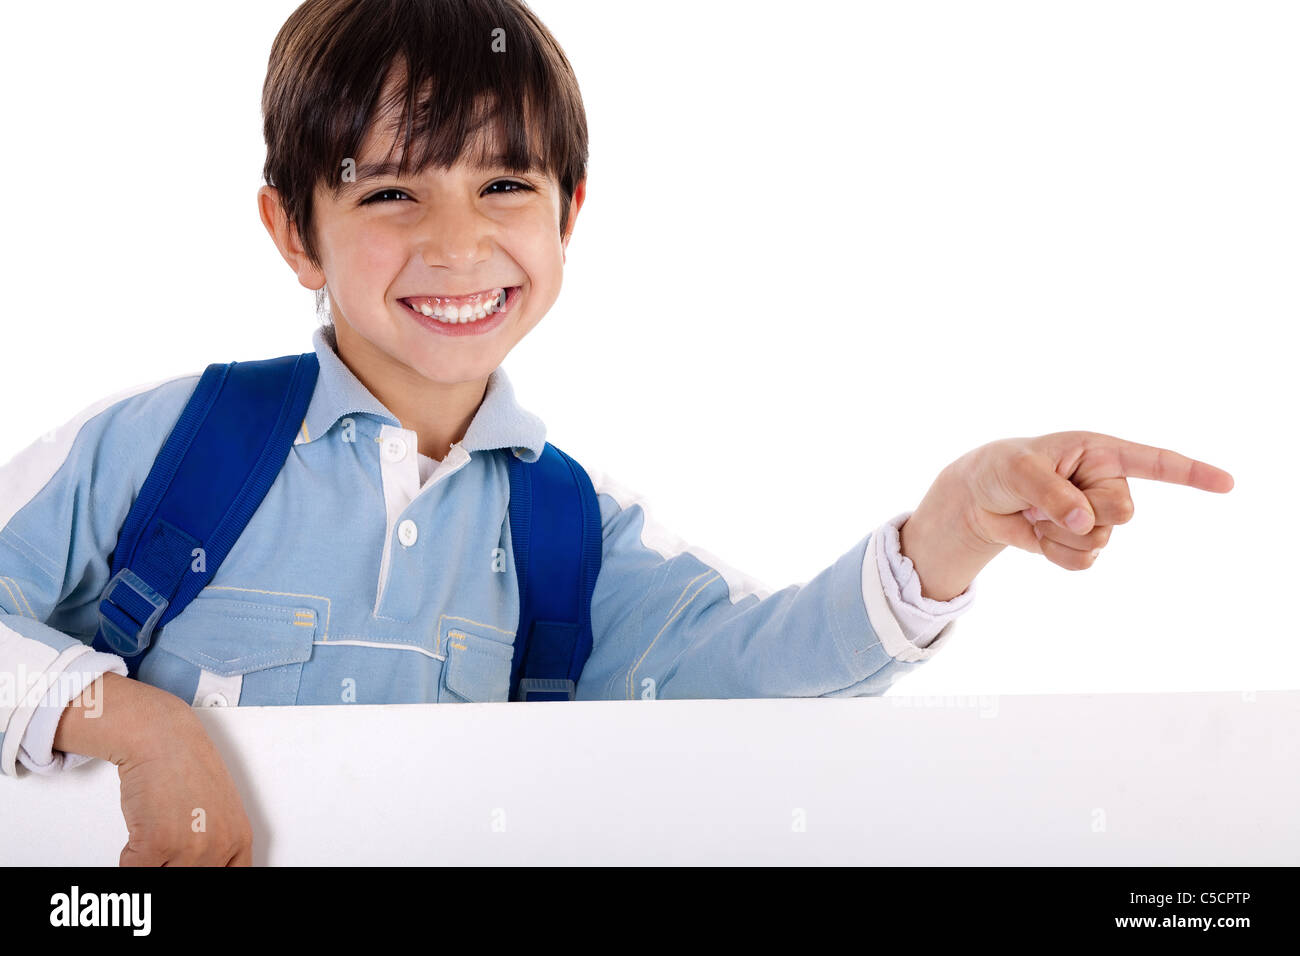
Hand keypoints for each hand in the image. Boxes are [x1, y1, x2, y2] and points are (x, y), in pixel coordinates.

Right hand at [115, 698, 254, 865]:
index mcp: (238, 839)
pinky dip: (129, 855)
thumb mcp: (216, 810)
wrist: (162, 739)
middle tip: (163, 848)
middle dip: (171, 864)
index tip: (190, 866)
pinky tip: (141, 828)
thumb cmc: (185, 768)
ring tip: (154, 831)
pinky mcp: (158, 843)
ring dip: (150, 859)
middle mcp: (220, 845)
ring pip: (160, 875)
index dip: (209, 873)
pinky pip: (135, 870)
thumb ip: (214, 843)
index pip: (232, 878)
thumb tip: (201, 865)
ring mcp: (191, 847)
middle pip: (191, 878)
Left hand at [952, 430, 1234, 569]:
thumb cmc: (1002, 469)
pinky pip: (1083, 562)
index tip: (1228, 484)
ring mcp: (1096, 515)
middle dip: (1084, 510)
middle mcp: (1106, 483)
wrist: (980, 499)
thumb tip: (1085, 523)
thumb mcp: (1019, 471)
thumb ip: (1052, 493)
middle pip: (1123, 511)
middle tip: (1046, 498)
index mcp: (1100, 452)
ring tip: (1037, 514)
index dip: (1192, 473)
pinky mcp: (1080, 542)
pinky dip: (1056, 555)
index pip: (1155, 462)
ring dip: (1061, 534)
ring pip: (1100, 540)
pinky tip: (1038, 536)